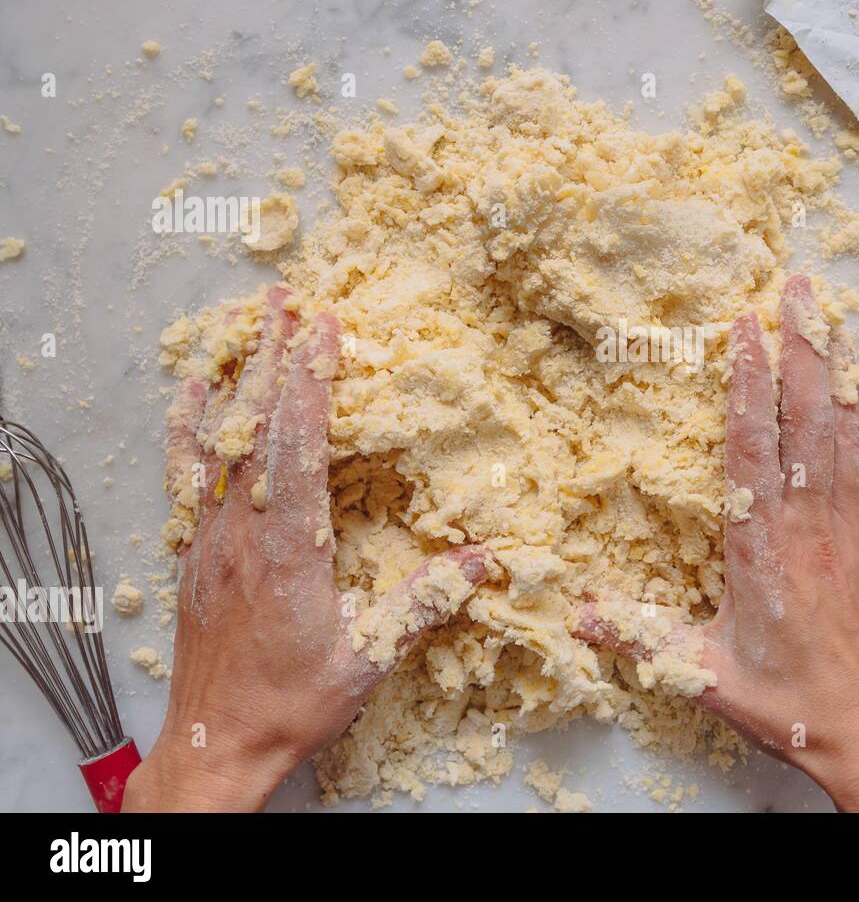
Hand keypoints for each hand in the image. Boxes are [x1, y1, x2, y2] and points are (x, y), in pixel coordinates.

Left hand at [124, 286, 488, 811]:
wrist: (215, 743)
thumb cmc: (290, 703)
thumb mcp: (367, 658)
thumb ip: (424, 604)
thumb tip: (485, 562)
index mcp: (288, 552)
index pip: (301, 447)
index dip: (314, 383)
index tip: (325, 329)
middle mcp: (242, 534)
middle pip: (257, 429)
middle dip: (275, 359)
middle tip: (285, 300)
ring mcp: (210, 540)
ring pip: (221, 443)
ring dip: (240, 379)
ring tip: (250, 324)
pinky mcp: (195, 552)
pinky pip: (187, 475)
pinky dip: (189, 427)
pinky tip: (192, 391)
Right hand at [577, 275, 858, 811]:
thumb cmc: (792, 706)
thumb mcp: (703, 676)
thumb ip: (640, 639)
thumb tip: (575, 615)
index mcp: (762, 549)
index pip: (753, 449)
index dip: (749, 383)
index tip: (746, 327)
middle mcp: (810, 526)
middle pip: (807, 420)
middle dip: (802, 348)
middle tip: (798, 289)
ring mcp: (851, 530)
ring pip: (844, 432)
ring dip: (837, 370)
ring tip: (832, 316)